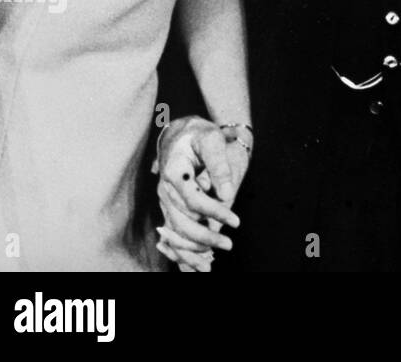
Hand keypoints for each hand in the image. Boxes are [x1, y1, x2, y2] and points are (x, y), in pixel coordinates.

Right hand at [154, 116, 247, 270]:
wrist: (180, 134)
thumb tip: (226, 194)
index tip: (236, 222)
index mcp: (174, 172)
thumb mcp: (212, 139)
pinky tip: (193, 264)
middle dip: (205, 238)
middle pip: (182, 222)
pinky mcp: (168, 207)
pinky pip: (172, 234)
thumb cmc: (199, 134)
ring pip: (174, 233)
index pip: (194, 200)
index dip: (215, 213)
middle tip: (229, 245)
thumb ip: (219, 165)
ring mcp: (164, 200)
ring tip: (209, 266)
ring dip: (191, 251)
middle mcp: (165, 190)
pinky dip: (181, 251)